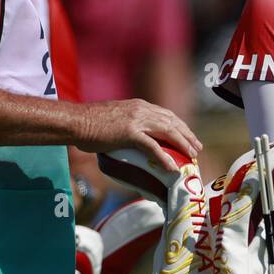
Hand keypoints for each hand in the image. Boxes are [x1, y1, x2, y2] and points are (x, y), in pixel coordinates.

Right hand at [67, 99, 201, 173]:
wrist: (76, 121)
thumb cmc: (89, 123)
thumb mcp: (114, 119)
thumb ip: (126, 126)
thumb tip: (130, 139)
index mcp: (139, 105)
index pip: (166, 114)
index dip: (180, 125)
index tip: (188, 135)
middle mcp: (142, 110)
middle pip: (172, 122)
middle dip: (187, 135)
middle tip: (197, 148)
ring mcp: (136, 121)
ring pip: (168, 132)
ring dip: (182, 144)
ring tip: (192, 156)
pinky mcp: (130, 133)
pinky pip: (152, 147)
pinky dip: (165, 157)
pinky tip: (173, 167)